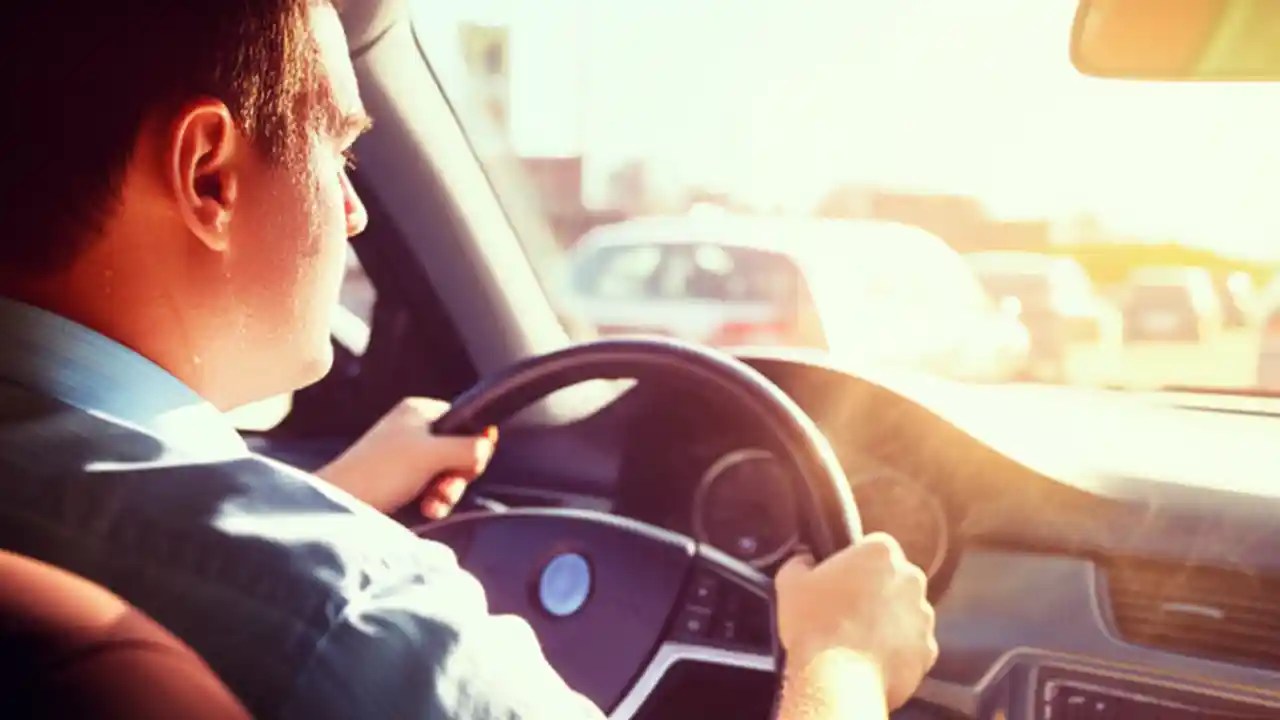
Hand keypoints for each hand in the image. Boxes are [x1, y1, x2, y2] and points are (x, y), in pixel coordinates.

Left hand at [315, 398, 497, 517]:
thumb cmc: (381, 471)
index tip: (467, 464)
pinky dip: (434, 499)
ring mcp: (407, 454)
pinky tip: (427, 509)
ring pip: (448, 471)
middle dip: (458, 475)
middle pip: (460, 450)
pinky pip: (432, 486)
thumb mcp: (432, 454)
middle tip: (444, 488)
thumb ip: (467, 447)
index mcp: (421, 411)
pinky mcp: (401, 478)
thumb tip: (488, 445)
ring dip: (447, 491)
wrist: (341, 501)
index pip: (467, 421)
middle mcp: (415, 429)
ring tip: (433, 504)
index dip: (473, 445)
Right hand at [775, 533, 937, 710]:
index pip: (874, 546)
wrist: (837, 679)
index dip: (856, 564)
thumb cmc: (814, 624)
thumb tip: (805, 559)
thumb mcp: (791, 582)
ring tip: (858, 640)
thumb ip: (801, 561)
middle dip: (877, 591)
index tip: (840, 582)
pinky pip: (912, 644)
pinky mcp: (928, 650)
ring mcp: (924, 616)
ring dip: (888, 621)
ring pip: (906, 612)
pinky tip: (871, 659)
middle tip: (847, 610)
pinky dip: (897, 650)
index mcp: (881, 552)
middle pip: (895, 578)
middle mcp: (911, 578)